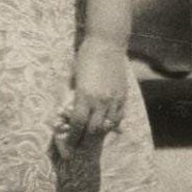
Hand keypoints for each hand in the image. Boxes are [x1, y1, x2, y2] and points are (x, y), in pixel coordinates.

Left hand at [53, 36, 128, 155]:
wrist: (106, 44)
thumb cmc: (84, 58)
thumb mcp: (73, 78)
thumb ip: (72, 97)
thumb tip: (69, 114)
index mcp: (84, 96)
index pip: (78, 125)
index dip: (73, 139)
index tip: (69, 147)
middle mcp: (100, 101)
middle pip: (93, 130)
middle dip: (85, 141)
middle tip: (79, 147)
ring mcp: (114, 99)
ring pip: (107, 126)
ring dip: (98, 134)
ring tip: (91, 139)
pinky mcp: (123, 96)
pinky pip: (119, 117)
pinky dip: (112, 124)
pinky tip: (107, 126)